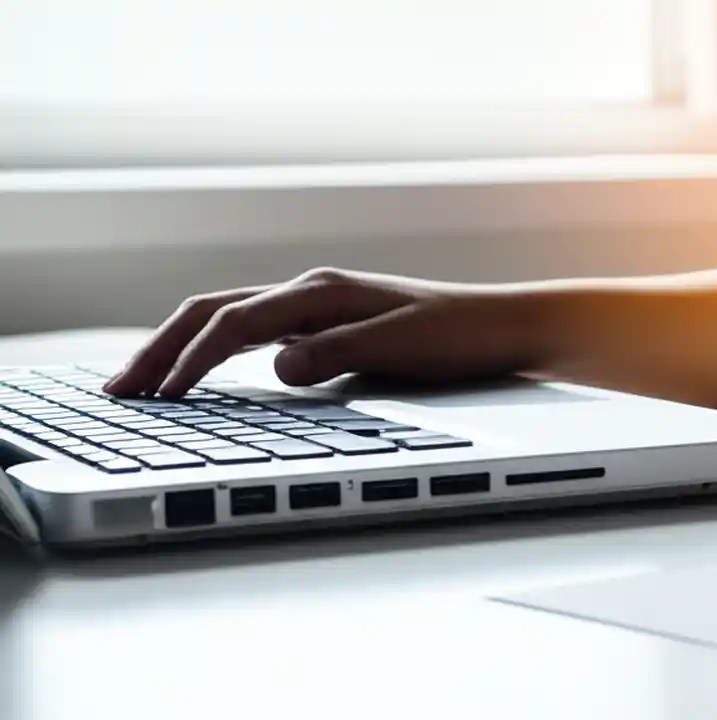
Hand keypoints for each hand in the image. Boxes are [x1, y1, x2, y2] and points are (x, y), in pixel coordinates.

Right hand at [104, 268, 544, 397]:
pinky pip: (253, 331)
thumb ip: (337, 353)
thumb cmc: (463, 335)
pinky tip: (205, 373)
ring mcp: (319, 306)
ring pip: (228, 318)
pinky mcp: (329, 324)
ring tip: (144, 383)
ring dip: (181, 347)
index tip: (159, 398)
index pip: (234, 324)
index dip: (190, 361)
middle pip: (213, 311)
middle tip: (117, 389)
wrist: (507, 325)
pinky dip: (214, 350)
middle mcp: (313, 292)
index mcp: (323, 292)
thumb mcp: (402, 345)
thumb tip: (276, 366)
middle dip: (161, 349)